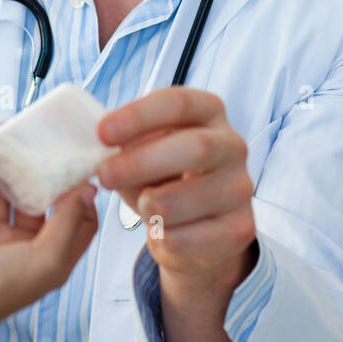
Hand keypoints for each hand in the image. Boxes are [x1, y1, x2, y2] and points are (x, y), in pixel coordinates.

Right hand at [0, 130, 98, 331]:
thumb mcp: (44, 260)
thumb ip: (67, 223)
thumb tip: (89, 191)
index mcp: (53, 257)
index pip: (77, 218)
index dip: (80, 190)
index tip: (79, 159)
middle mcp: (27, 245)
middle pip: (38, 196)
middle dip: (36, 165)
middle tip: (33, 133)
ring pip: (3, 189)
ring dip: (0, 161)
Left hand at [95, 88, 256, 289]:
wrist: (195, 227)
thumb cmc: (162, 176)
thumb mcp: (143, 151)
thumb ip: (126, 145)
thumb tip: (100, 152)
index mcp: (209, 112)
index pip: (179, 103)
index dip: (139, 116)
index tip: (102, 133)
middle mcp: (233, 146)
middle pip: (195, 147)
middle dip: (141, 162)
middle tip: (104, 174)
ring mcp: (242, 189)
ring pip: (184, 199)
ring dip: (148, 206)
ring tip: (143, 206)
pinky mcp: (240, 229)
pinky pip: (185, 238)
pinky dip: (160, 237)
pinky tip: (163, 230)